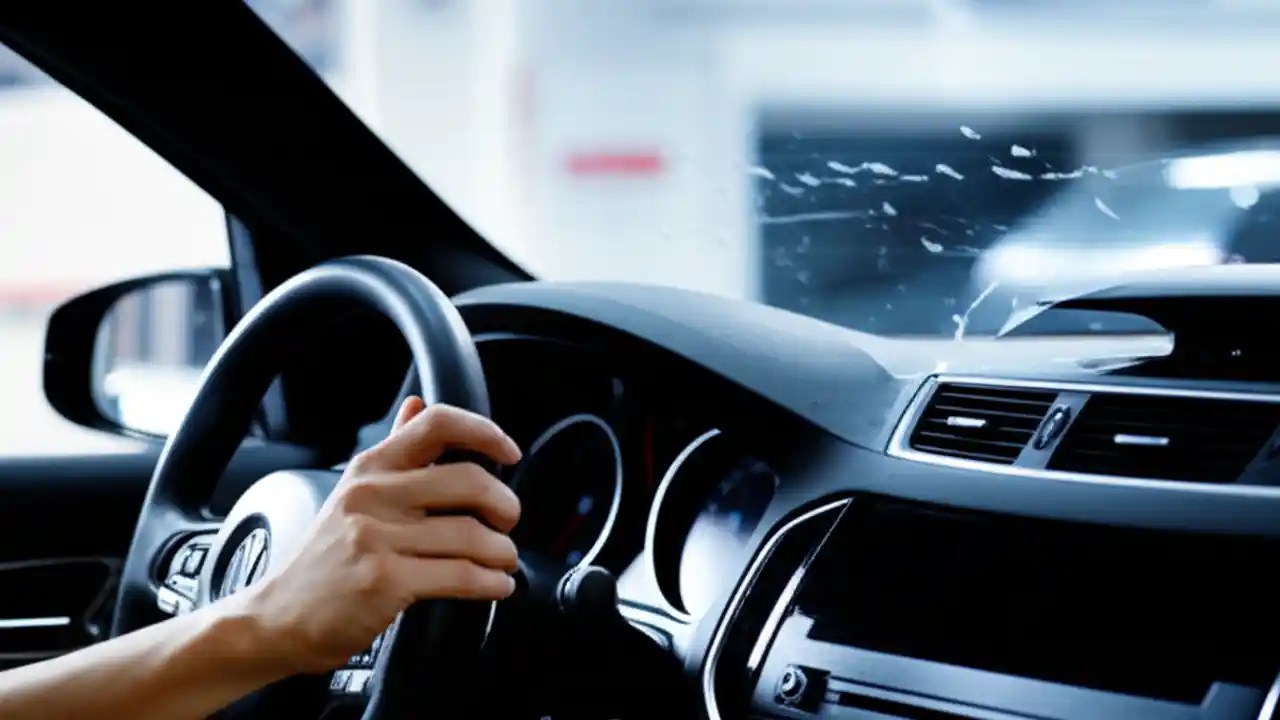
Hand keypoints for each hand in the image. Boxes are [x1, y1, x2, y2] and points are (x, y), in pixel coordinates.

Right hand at [236, 397, 522, 673]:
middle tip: (508, 522)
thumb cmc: (324, 559)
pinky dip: (492, 583)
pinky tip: (496, 585)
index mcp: (371, 468)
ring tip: (503, 560)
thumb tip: (419, 403)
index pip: (437, 424)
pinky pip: (461, 576)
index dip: (484, 433)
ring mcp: (377, 539)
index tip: (509, 453)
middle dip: (505, 505)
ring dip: (503, 552)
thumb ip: (393, 449)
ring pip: (472, 535)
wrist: (277, 619)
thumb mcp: (353, 492)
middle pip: (469, 481)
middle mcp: (373, 496)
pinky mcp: (385, 582)